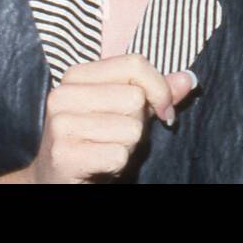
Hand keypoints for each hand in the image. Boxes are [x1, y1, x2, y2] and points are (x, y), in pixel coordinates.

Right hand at [20, 54, 196, 183]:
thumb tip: (188, 79)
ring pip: (131, 128)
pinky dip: (118, 163)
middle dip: (138, 123)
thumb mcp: (124, 109)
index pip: (135, 63)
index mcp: (77, 74)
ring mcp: (61, 124)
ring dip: (128, 145)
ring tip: (107, 148)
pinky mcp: (64, 154)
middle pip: (135, 98)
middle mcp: (63, 95)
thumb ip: (156, 92)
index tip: (164, 110)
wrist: (54, 178)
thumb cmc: (95, 139)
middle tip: (117, 135)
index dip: (159, 88)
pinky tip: (101, 163)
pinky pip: (118, 154)